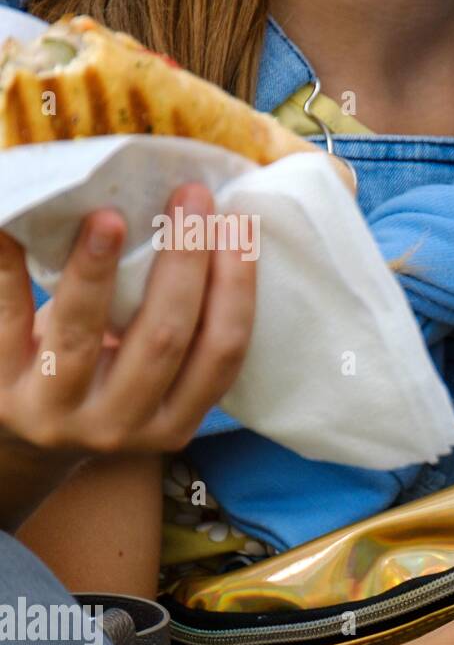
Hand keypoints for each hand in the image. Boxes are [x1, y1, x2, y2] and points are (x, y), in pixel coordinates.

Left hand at [0, 183, 255, 459]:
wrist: (17, 446)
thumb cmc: (98, 384)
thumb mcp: (146, 378)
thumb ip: (173, 329)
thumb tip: (200, 227)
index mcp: (174, 421)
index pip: (223, 352)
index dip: (236, 288)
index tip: (239, 227)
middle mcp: (122, 426)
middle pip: (164, 339)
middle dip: (184, 262)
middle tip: (191, 198)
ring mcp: (57, 412)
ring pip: (84, 335)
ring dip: (100, 270)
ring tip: (110, 216)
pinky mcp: (0, 391)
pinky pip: (6, 320)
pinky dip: (10, 268)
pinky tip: (14, 226)